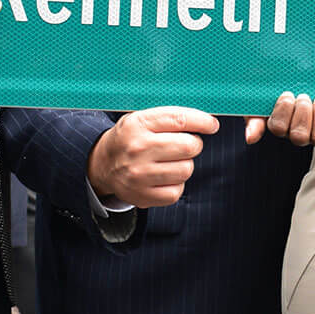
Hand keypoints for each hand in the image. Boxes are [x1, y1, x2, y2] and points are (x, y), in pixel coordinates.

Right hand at [87, 107, 220, 207]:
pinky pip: (177, 191)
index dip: (203, 122)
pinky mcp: (143, 196)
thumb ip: (171, 118)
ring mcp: (139, 174)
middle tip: (184, 145)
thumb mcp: (142, 119)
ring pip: (186, 169)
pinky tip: (164, 177)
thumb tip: (208, 123)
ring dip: (184, 165)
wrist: (102, 165)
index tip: (212, 125)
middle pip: (189, 146)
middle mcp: (137, 148)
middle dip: (193, 144)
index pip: (180, 119)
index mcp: (138, 124)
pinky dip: (176, 184)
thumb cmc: (130, 139)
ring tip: (170, 162)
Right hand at [244, 92, 314, 146]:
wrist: (313, 73)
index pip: (278, 128)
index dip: (282, 112)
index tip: (287, 95)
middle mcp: (301, 133)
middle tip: (303, 96)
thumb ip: (255, 117)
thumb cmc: (285, 86)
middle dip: (301, 114)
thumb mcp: (265, 96)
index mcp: (281, 124)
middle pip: (299, 137)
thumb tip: (250, 138)